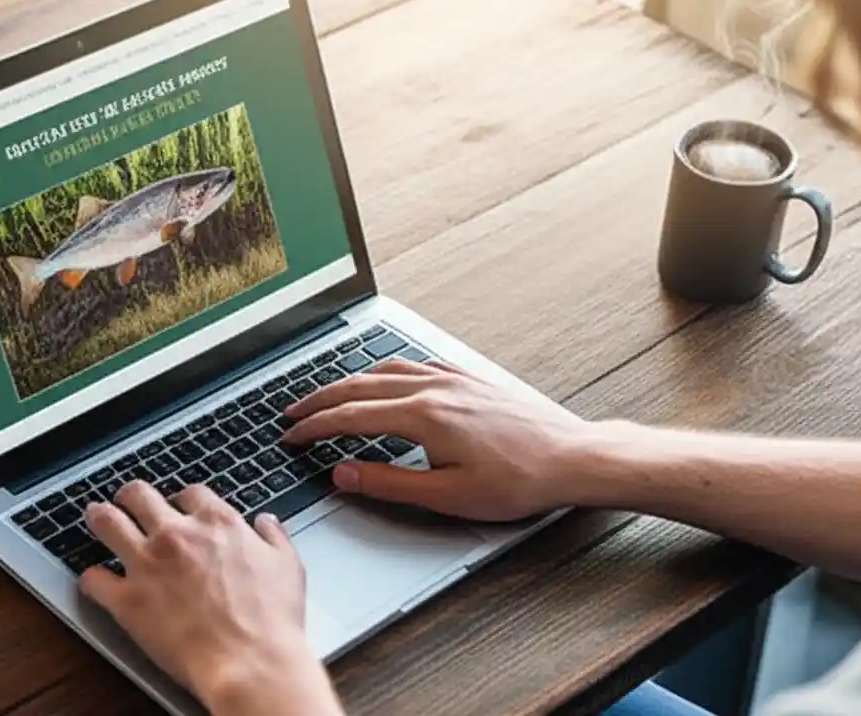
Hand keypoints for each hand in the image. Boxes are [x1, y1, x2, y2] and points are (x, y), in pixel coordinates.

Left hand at [80, 482, 343, 715]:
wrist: (250, 661)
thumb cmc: (271, 620)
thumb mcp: (288, 566)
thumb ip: (273, 537)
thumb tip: (266, 522)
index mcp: (217, 523)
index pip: (189, 492)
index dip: (181, 497)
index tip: (178, 505)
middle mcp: (177, 534)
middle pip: (140, 495)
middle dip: (131, 495)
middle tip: (127, 500)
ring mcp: (147, 564)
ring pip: (107, 523)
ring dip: (99, 517)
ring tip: (95, 516)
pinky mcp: (127, 600)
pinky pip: (93, 580)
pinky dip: (91, 579)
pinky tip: (94, 580)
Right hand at [283, 359, 590, 521]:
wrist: (570, 458)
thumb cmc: (517, 481)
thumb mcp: (446, 496)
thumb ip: (387, 483)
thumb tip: (343, 473)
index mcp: (422, 416)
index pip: (350, 416)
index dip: (314, 428)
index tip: (290, 436)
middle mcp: (432, 388)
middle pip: (359, 386)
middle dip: (320, 399)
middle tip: (292, 412)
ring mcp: (451, 379)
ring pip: (384, 370)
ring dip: (348, 381)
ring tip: (327, 395)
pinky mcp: (469, 379)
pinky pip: (415, 364)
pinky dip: (385, 370)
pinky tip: (384, 377)